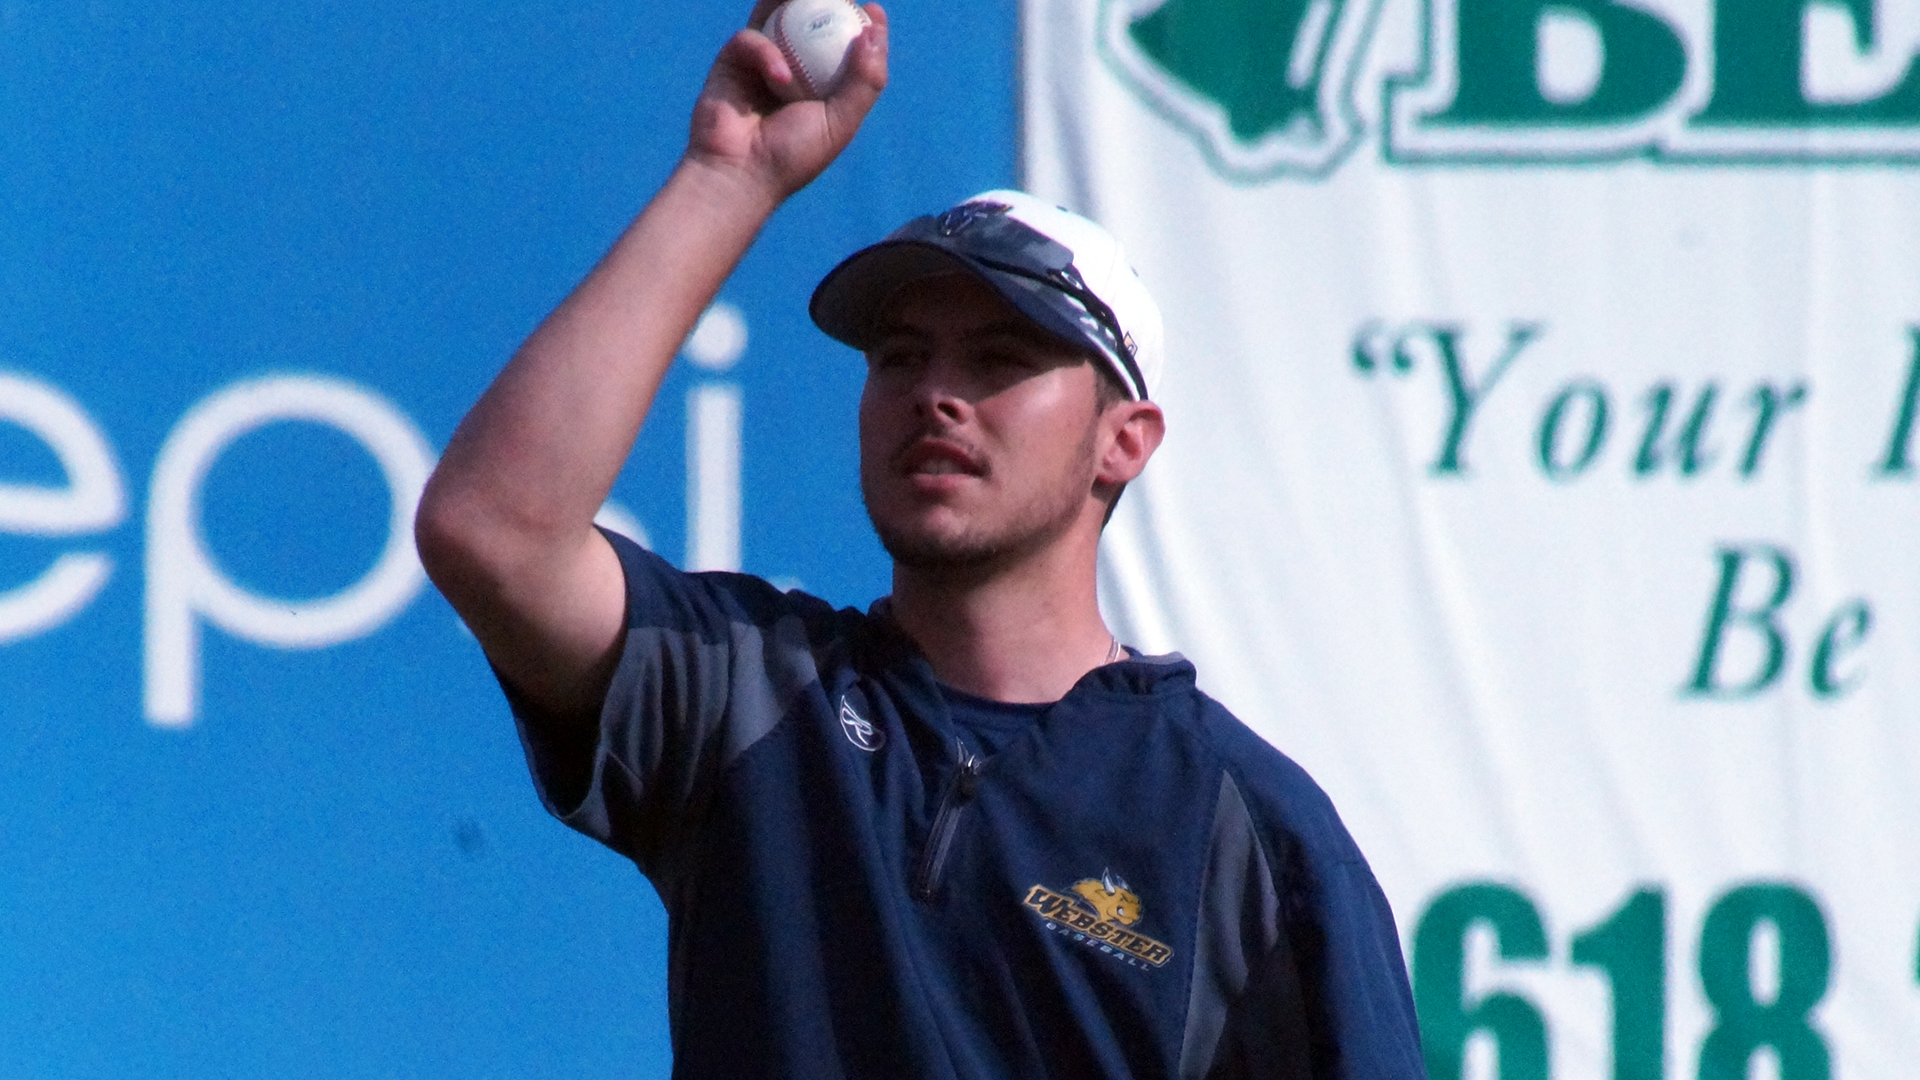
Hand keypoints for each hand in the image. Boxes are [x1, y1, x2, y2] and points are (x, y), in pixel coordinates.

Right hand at [686, 2, 888, 199]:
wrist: (738, 173)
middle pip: (811, 25)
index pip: (845, 49)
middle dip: (824, 5)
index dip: (862, 27)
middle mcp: (794, 71)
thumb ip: (864, 82)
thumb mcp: (840, 123)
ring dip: (792, 3)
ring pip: (778, 18)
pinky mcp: (733, 60)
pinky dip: (767, 54)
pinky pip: (752, 39)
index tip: (874, 11)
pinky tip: (780, 78)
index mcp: (822, 88)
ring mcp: (762, 63)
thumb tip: (873, 35)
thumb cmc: (792, 156)